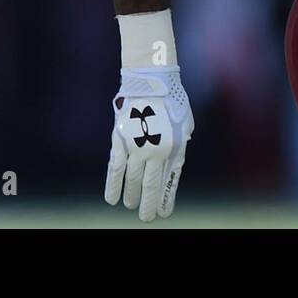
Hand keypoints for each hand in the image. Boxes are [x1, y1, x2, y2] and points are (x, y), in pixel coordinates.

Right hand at [104, 67, 193, 221]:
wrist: (151, 81)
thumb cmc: (171, 99)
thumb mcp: (185, 122)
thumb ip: (181, 143)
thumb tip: (174, 162)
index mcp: (175, 146)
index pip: (170, 180)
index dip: (166, 198)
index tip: (163, 213)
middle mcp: (156, 150)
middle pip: (151, 184)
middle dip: (148, 203)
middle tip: (147, 217)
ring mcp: (137, 146)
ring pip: (133, 179)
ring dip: (131, 195)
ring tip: (131, 207)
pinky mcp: (120, 141)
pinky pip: (115, 168)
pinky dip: (113, 185)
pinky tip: (112, 199)